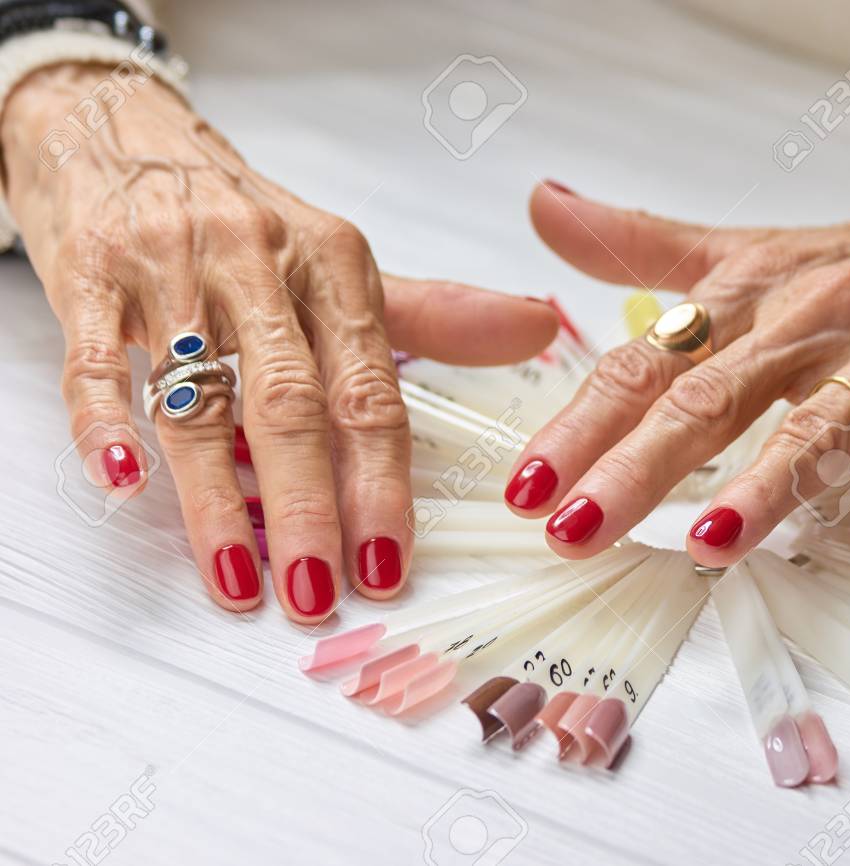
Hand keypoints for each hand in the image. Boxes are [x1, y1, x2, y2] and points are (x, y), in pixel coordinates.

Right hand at [3, 63, 556, 621]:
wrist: (120, 129)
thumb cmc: (243, 214)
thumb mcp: (339, 260)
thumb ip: (435, 312)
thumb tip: (538, 326)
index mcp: (334, 264)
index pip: (370, 391)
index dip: (382, 484)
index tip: (388, 561)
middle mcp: (258, 261)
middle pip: (291, 403)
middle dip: (309, 507)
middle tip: (319, 591)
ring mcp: (171, 267)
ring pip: (198, 397)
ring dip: (216, 499)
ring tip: (239, 577)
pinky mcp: (89, 273)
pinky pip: (95, 360)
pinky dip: (106, 425)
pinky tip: (125, 485)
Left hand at [505, 171, 849, 564]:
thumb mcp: (751, 248)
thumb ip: (643, 243)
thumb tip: (541, 205)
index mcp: (746, 296)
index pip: (646, 365)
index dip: (582, 423)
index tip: (528, 485)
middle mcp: (804, 321)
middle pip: (710, 398)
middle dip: (637, 469)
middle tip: (575, 533)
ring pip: (818, 418)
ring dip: (766, 479)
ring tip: (711, 541)